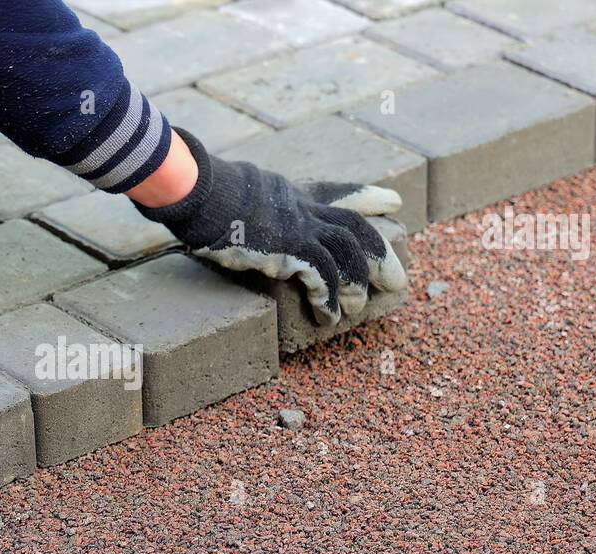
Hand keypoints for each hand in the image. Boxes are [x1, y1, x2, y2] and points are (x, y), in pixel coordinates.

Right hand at [137, 129, 407, 325]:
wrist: (198, 193)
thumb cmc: (202, 195)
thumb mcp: (231, 196)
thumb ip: (243, 208)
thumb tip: (225, 218)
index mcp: (290, 196)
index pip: (336, 193)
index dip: (367, 197)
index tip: (393, 203)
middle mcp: (300, 209)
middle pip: (355, 228)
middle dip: (380, 254)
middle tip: (397, 281)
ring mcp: (296, 227)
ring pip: (346, 253)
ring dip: (356, 284)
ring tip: (356, 310)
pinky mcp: (287, 249)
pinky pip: (321, 276)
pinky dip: (329, 298)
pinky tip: (328, 317)